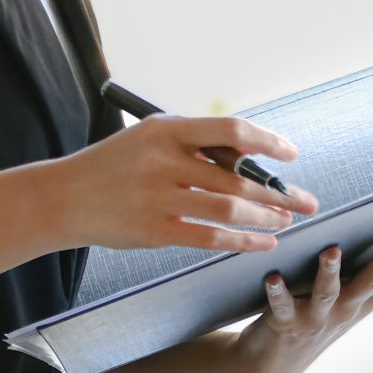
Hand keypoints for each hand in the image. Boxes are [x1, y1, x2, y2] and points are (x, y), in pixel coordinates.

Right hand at [47, 114, 321, 252]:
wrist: (65, 197)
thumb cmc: (118, 164)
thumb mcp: (152, 137)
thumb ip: (197, 144)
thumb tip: (253, 157)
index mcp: (167, 128)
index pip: (230, 130)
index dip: (267, 142)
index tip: (290, 155)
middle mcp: (164, 160)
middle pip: (236, 175)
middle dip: (278, 190)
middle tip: (307, 201)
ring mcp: (158, 197)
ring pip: (228, 208)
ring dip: (265, 217)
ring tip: (287, 221)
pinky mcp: (154, 231)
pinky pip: (209, 238)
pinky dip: (242, 242)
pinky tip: (265, 243)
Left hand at [222, 219, 372, 372]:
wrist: (271, 365)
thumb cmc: (312, 311)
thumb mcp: (344, 289)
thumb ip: (360, 258)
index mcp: (369, 295)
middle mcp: (350, 306)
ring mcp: (320, 317)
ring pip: (329, 292)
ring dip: (330, 273)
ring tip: (331, 251)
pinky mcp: (286, 323)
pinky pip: (282, 306)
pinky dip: (277, 292)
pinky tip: (272, 276)